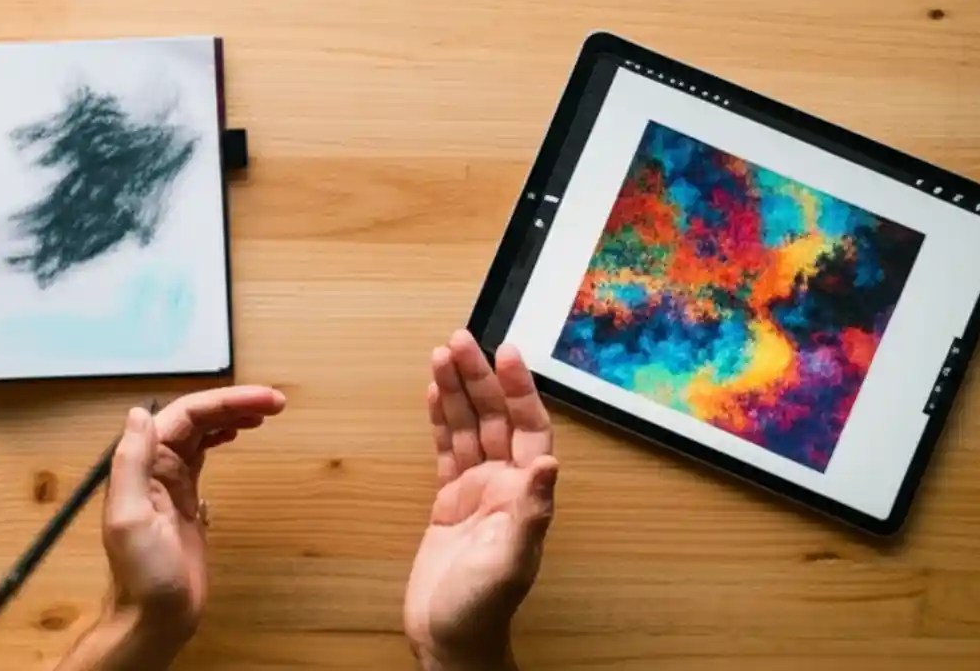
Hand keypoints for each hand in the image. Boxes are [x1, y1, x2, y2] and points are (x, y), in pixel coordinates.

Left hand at [56, 386, 286, 670]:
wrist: (154, 617)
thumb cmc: (144, 575)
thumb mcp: (131, 518)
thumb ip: (132, 463)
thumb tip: (139, 413)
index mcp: (145, 465)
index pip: (187, 416)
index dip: (225, 401)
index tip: (263, 400)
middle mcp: (156, 467)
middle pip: (198, 419)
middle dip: (235, 404)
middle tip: (277, 402)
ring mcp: (172, 482)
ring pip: (202, 433)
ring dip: (231, 416)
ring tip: (265, 411)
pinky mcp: (186, 500)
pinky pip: (204, 455)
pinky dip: (221, 438)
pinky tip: (236, 434)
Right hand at [404, 331, 558, 670]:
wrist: (449, 638)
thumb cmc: (483, 609)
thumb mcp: (510, 562)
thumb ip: (530, 512)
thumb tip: (548, 464)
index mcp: (525, 494)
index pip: (529, 428)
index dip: (519, 390)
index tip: (506, 353)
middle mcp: (505, 485)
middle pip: (494, 418)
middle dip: (478, 378)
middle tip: (460, 340)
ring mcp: (476, 490)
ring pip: (467, 427)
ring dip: (455, 391)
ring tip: (441, 354)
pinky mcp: (449, 500)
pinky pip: (445, 450)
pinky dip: (437, 420)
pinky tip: (432, 394)